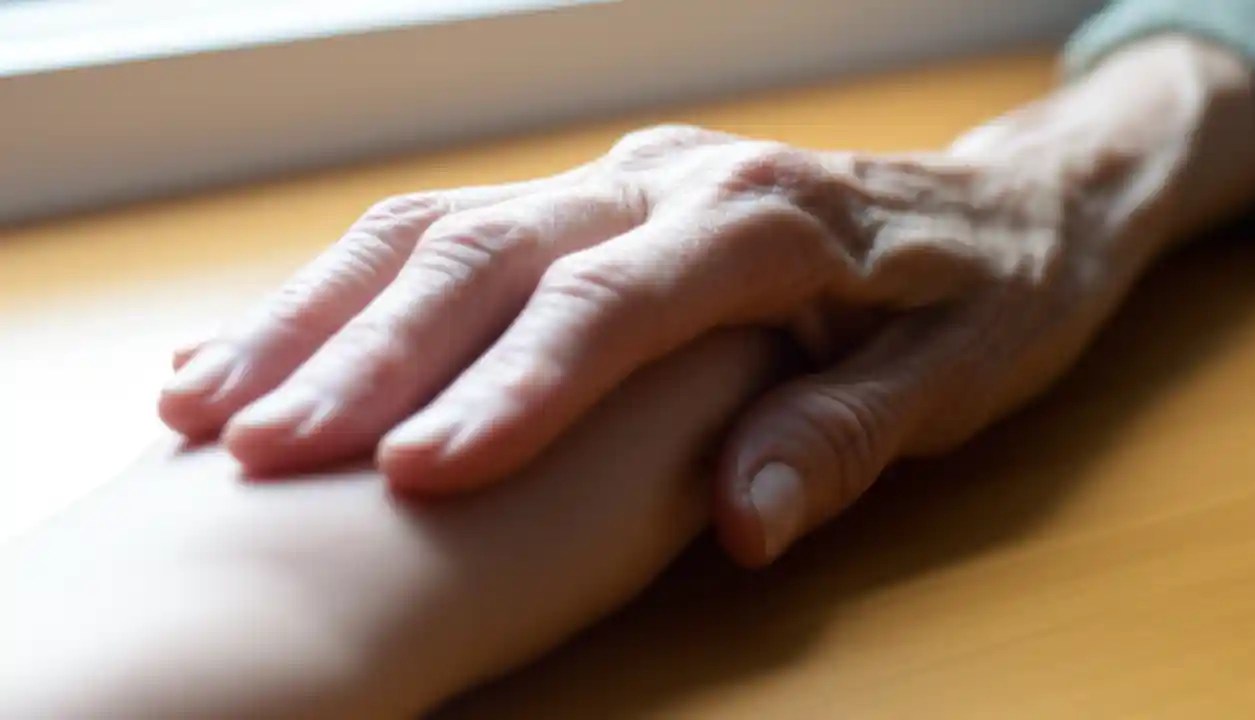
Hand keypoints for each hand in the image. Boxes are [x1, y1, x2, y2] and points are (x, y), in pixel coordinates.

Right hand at [160, 37, 1254, 565]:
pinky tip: (261, 345)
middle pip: (491, 256)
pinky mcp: (592, 200)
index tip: (417, 474)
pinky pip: (443, 227)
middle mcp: (670, 182)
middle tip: (257, 451)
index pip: (611, 307)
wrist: (1017, 203)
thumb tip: (742, 519)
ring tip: (213, 406)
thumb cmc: (990, 294)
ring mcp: (621, 183)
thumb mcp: (955, 377)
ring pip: (439, 228)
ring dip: (322, 317)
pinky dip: (345, 290)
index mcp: (765, 221)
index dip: (513, 389)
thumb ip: (840, 439)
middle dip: (370, 356)